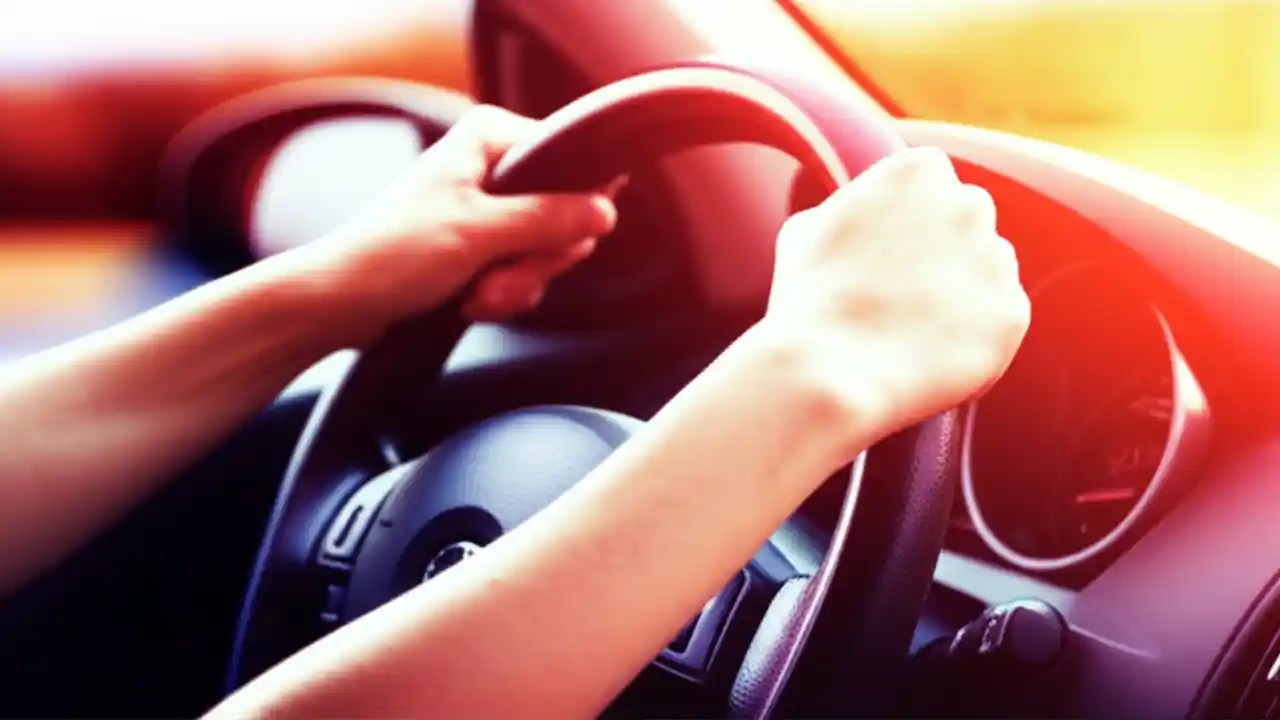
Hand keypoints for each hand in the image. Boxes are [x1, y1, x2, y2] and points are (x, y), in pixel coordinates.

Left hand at [299, 105, 619, 340]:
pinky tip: (473, 302)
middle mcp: (490, 164)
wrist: (342, 301)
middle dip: (535, 262)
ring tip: (479, 295)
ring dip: (516, 284)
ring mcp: (487, 206)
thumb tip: (605, 212)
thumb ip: (547, 219)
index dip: (568, 212)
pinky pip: (522, 270)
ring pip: (545, 249)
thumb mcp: (479, 233)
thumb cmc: (392, 254)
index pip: (568, 164)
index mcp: (487, 136)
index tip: (543, 245)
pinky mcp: (481, 244)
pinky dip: (503, 293)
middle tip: (499, 277)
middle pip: (563, 214)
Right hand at [753, 147, 1029, 445]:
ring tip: (913, 328)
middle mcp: (969, 204)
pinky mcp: (1011, 314)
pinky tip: (931, 354)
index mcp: (918, 171)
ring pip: (989, 268)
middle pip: (967, 218)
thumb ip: (852, 208)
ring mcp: (996, 259)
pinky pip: (999, 321)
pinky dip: (974, 336)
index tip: (890, 246)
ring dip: (963, 290)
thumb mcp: (808, 228)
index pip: (930, 180)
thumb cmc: (808, 301)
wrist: (829, 371)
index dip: (909, 216)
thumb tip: (861, 216)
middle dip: (945, 246)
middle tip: (903, 289)